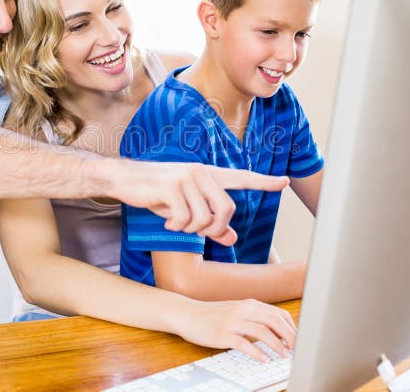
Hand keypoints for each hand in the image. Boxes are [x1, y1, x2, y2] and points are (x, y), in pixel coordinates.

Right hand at [108, 159, 288, 245]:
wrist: (125, 179)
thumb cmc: (156, 194)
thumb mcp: (185, 208)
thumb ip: (210, 222)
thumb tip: (232, 237)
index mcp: (208, 175)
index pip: (241, 177)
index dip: (264, 182)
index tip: (284, 181)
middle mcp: (202, 172)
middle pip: (226, 209)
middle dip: (213, 228)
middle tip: (197, 232)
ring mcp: (187, 177)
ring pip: (205, 218)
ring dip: (190, 229)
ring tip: (176, 223)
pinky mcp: (172, 186)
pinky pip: (186, 219)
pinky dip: (176, 227)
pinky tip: (166, 222)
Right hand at [177, 299, 296, 360]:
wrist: (188, 314)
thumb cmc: (213, 314)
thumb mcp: (236, 310)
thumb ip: (255, 316)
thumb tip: (277, 329)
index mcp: (249, 304)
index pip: (277, 314)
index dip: (291, 327)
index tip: (297, 339)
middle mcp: (242, 310)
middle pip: (273, 321)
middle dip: (289, 336)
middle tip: (296, 348)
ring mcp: (232, 322)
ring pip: (262, 331)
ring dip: (276, 344)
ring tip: (284, 355)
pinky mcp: (222, 334)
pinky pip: (244, 344)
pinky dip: (257, 352)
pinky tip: (264, 359)